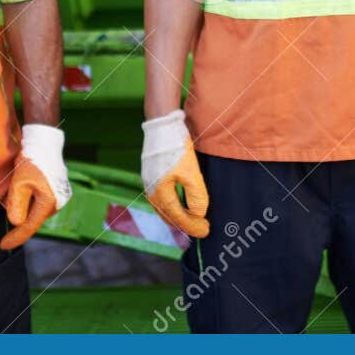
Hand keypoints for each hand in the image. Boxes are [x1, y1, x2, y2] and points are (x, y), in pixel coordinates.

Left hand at [0, 123, 70, 249]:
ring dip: (25, 205)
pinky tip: (25, 185)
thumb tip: (16, 223)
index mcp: (48, 202)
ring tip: (17, 186)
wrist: (45, 142)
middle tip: (8, 198)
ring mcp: (61, 197)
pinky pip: (41, 202)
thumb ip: (17, 205)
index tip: (2, 245)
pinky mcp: (60, 190)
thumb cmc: (32, 160)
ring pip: (36, 210)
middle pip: (33, 219)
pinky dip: (31, 198)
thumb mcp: (19, 182)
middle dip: (19, 215)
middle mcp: (58, 202)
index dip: (15, 238)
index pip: (29, 227)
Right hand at [141, 110, 208, 238]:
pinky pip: (162, 199)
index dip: (193, 226)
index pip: (178, 218)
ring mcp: (149, 184)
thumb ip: (196, 196)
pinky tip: (180, 204)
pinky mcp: (151, 176)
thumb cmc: (175, 147)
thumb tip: (199, 214)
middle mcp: (151, 192)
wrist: (162, 124)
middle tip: (202, 229)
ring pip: (164, 209)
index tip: (206, 231)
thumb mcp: (190, 172)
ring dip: (178, 217)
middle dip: (186, 224)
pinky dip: (172, 207)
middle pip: (169, 216)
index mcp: (160, 193)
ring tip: (192, 220)